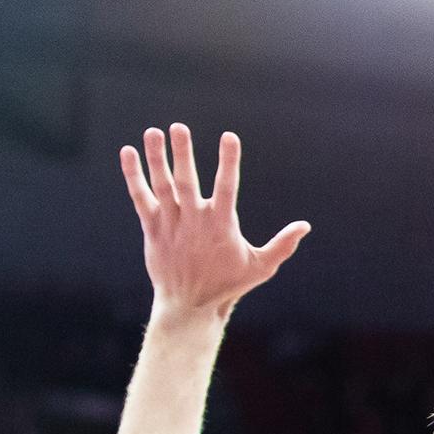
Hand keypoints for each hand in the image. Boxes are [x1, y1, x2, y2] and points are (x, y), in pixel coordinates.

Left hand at [120, 123, 309, 326]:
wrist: (189, 306)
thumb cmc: (228, 285)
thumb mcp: (260, 268)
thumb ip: (282, 245)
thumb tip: (305, 226)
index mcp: (221, 226)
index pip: (226, 188)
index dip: (228, 161)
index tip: (229, 136)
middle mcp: (194, 222)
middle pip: (186, 182)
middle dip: (183, 154)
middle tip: (179, 127)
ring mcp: (171, 225)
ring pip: (162, 186)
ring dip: (157, 158)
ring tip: (153, 131)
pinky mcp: (153, 229)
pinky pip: (140, 198)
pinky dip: (133, 176)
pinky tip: (128, 152)